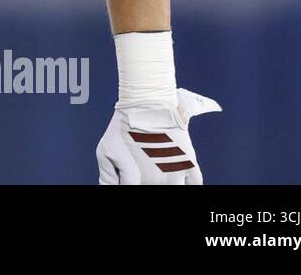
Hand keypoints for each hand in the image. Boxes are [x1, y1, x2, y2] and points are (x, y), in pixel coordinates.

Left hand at [97, 87, 221, 183]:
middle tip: (142, 174)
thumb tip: (109, 191)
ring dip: (168, 186)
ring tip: (161, 177)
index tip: (129, 180)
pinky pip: (195, 185)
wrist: (147, 105)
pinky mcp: (189, 165)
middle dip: (146, 184)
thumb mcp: (106, 152)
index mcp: (135, 181)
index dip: (128, 187)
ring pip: (175, 191)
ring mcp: (175, 175)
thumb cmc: (122, 128)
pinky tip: (178, 181)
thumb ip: (107, 178)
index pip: (131, 194)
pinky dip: (189, 186)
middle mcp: (156, 182)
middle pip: (154, 192)